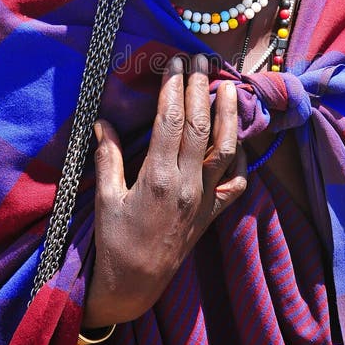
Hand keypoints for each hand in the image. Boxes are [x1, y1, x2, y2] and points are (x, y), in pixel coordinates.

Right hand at [82, 54, 246, 326]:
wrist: (134, 285)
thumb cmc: (113, 241)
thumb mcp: (105, 198)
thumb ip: (107, 158)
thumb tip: (102, 122)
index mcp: (158, 177)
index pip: (171, 120)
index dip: (174, 88)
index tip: (174, 63)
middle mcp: (187, 184)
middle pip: (200, 126)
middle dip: (201, 88)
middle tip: (201, 59)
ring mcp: (204, 198)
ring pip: (226, 148)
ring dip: (229, 115)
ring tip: (229, 86)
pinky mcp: (212, 212)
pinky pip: (236, 182)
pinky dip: (242, 158)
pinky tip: (241, 138)